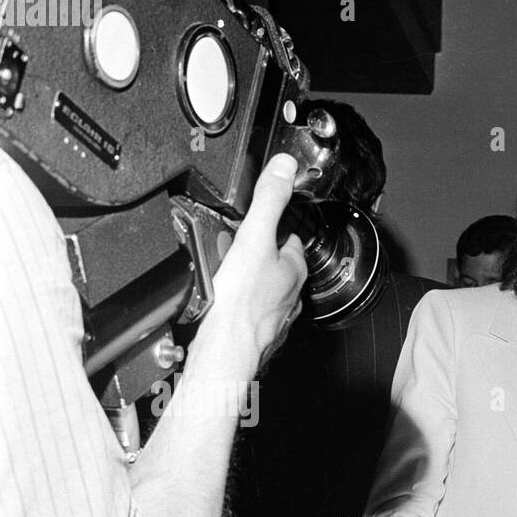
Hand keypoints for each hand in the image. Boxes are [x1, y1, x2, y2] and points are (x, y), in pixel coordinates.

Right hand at [207, 153, 307, 371]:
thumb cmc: (241, 302)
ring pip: (263, 287)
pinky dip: (236, 299)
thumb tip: (285, 167)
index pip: (292, 239)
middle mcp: (290, 294)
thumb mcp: (255, 237)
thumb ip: (270, 200)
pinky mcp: (254, 332)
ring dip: (247, 276)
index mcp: (295, 270)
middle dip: (259, 252)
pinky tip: (221, 298)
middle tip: (237, 242)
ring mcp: (274, 315)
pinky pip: (247, 308)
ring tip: (225, 268)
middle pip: (277, 264)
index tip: (265, 220)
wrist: (225, 350)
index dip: (277, 226)